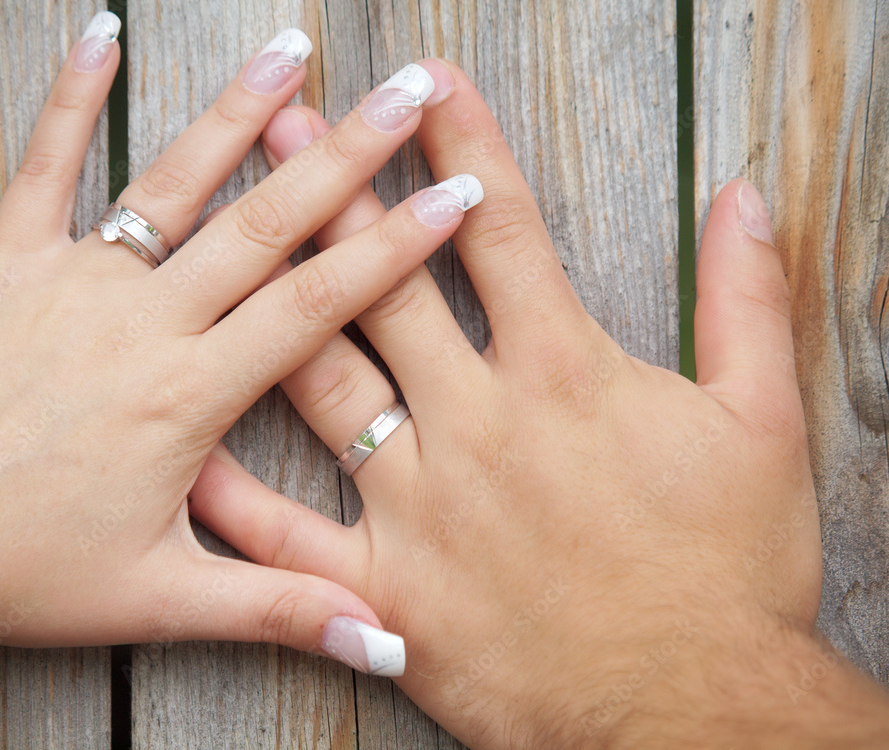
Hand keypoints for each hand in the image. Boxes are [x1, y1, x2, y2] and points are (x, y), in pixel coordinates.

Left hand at [0, 18, 468, 676]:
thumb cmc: (22, 572)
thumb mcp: (160, 598)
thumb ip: (277, 607)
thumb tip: (383, 642)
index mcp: (188, 397)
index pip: (317, 305)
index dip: (393, 248)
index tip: (455, 196)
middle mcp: (140, 323)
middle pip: (265, 223)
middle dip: (346, 152)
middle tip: (406, 93)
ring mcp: (70, 284)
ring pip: (170, 183)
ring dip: (236, 112)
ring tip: (291, 49)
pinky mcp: (5, 268)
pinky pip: (40, 169)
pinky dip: (69, 100)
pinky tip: (101, 34)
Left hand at [192, 61, 888, 746]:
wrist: (693, 712)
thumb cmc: (732, 574)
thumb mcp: (765, 423)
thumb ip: (747, 300)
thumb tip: (741, 196)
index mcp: (564, 375)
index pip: (500, 230)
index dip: (462, 145)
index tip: (427, 81)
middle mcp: (478, 423)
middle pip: (387, 283)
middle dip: (338, 192)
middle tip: (290, 119)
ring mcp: (420, 503)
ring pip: (326, 378)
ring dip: (276, 294)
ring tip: (233, 226)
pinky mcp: (387, 585)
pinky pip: (287, 532)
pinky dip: (235, 488)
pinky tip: (189, 442)